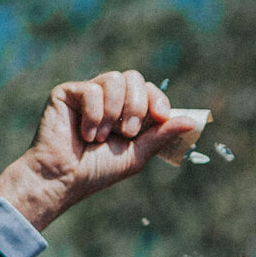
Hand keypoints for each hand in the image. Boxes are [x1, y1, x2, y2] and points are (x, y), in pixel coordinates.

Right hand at [0, 70, 194, 232]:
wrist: (63, 179)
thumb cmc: (97, 170)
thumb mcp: (137, 154)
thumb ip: (161, 135)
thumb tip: (192, 121)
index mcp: (126, 110)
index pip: (148, 90)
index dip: (158, 99)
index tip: (161, 116)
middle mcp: (108, 98)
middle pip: (134, 78)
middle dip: (137, 105)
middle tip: (128, 132)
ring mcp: (87, 93)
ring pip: (114, 79)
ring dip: (114, 112)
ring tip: (103, 137)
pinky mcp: (67, 93)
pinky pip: (91, 89)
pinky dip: (94, 115)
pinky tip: (85, 134)